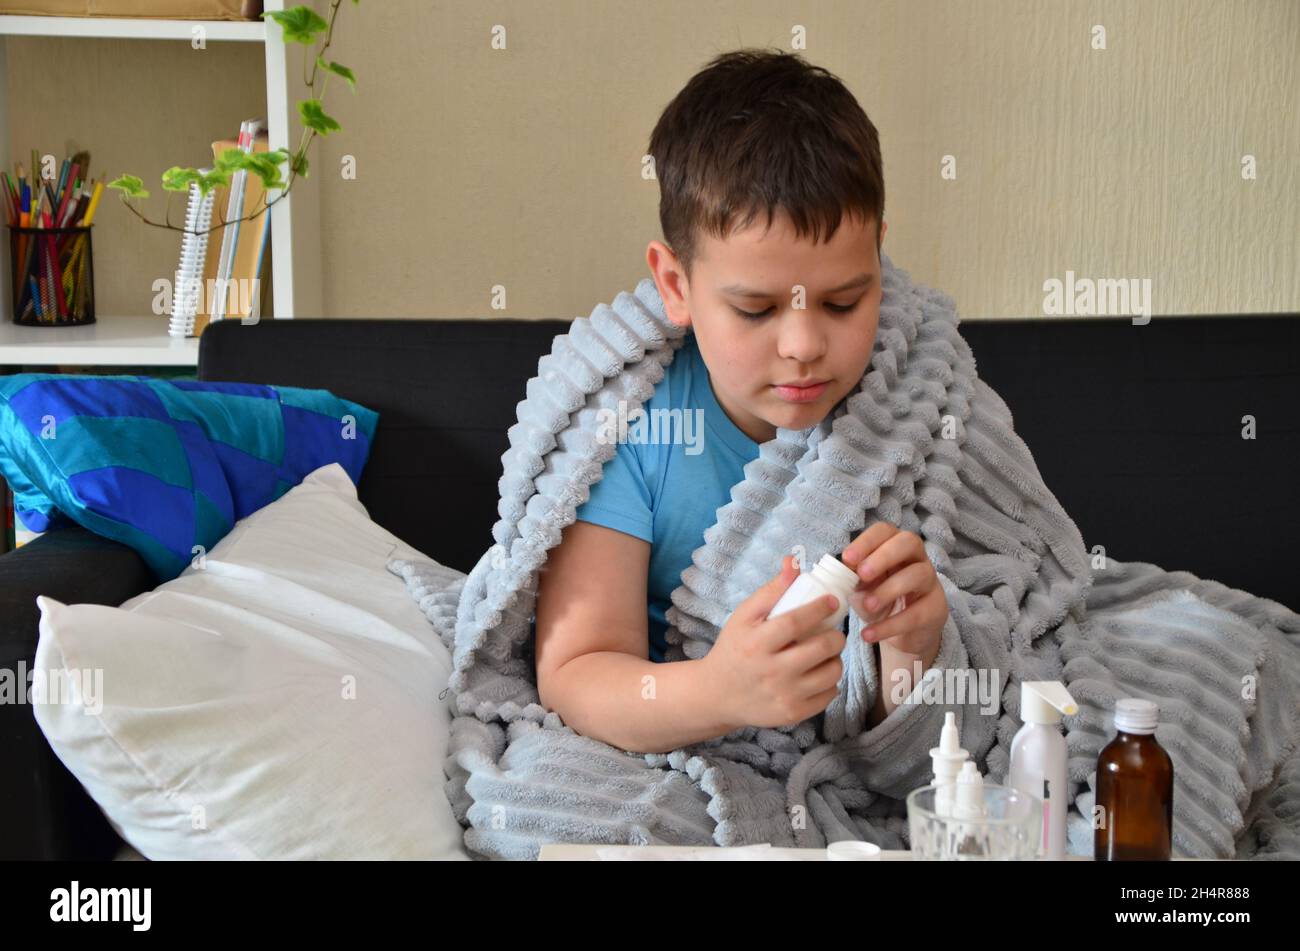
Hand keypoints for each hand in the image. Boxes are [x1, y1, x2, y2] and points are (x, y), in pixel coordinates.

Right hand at [703, 554, 846, 728]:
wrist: (717, 695)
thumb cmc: (734, 648)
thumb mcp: (744, 616)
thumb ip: (771, 590)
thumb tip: (794, 562)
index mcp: (756, 643)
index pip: (795, 622)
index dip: (819, 608)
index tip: (832, 602)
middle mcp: (770, 671)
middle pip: (821, 648)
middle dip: (835, 636)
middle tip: (833, 632)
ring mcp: (783, 696)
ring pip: (831, 673)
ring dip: (835, 659)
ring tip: (825, 653)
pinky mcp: (792, 714)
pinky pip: (828, 695)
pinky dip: (830, 682)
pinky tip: (818, 674)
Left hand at [841, 523, 947, 657]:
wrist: (902, 633)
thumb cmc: (879, 600)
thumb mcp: (862, 589)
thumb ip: (852, 581)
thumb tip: (842, 578)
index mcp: (894, 546)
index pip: (884, 531)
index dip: (866, 541)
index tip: (847, 558)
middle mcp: (916, 558)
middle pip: (909, 542)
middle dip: (884, 556)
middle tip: (862, 574)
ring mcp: (930, 581)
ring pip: (917, 574)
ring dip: (888, 590)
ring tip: (868, 606)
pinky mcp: (936, 608)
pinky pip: (916, 614)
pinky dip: (889, 626)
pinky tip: (869, 634)